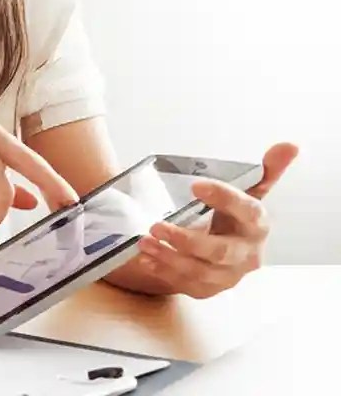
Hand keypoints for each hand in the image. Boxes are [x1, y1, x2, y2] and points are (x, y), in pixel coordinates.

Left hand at [136, 142, 298, 298]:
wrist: (223, 251)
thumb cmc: (233, 217)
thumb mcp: (247, 192)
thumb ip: (265, 170)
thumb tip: (290, 145)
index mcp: (257, 224)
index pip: (247, 211)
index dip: (225, 198)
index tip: (195, 185)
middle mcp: (247, 253)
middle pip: (221, 251)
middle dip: (188, 240)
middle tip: (156, 225)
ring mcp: (228, 275)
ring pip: (200, 271)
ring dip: (169, 257)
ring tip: (145, 241)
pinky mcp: (208, 289)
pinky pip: (186, 284)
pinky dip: (164, 271)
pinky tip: (146, 258)